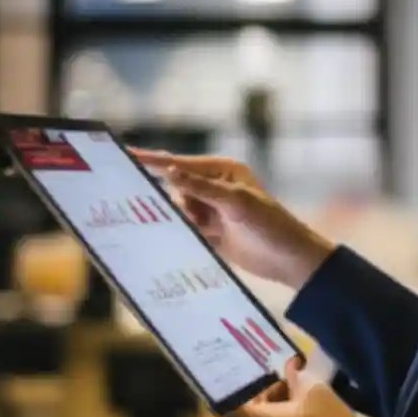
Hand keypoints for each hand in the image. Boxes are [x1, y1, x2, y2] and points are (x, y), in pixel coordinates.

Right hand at [132, 149, 334, 289]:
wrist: (289, 260)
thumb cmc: (270, 225)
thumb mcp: (237, 203)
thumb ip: (202, 188)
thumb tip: (170, 172)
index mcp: (222, 172)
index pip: (181, 165)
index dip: (154, 161)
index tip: (127, 156)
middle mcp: (214, 187)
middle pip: (177, 189)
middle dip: (178, 201)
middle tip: (193, 215)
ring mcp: (211, 210)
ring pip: (179, 210)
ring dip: (185, 220)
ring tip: (212, 230)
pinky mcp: (209, 232)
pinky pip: (186, 228)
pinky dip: (185, 233)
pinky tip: (199, 238)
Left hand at [224, 358, 370, 416]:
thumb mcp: (315, 392)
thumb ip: (297, 376)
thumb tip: (290, 368)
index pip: (225, 403)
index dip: (225, 384)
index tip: (232, 366)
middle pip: (249, 406)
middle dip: (262, 384)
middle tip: (275, 362)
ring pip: (268, 416)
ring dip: (279, 396)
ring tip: (297, 375)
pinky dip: (288, 410)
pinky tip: (307, 396)